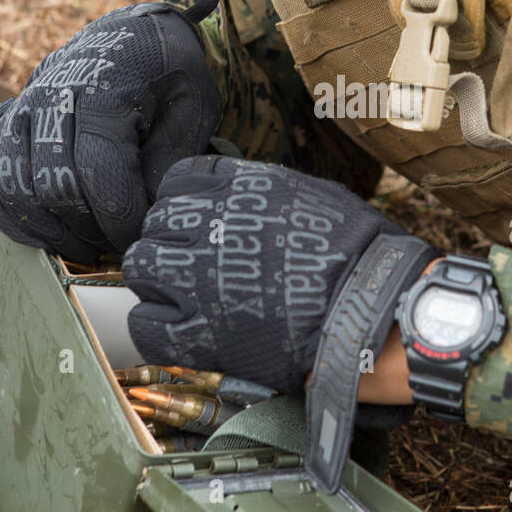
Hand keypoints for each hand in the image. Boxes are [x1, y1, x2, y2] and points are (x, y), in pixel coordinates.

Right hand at [0, 3, 221, 260]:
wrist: (134, 32)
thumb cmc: (169, 72)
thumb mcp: (193, 107)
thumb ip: (170, 160)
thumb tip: (147, 213)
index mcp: (105, 94)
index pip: (99, 174)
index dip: (118, 220)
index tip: (137, 238)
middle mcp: (53, 99)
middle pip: (52, 185)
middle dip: (86, 229)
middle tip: (112, 244)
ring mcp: (23, 108)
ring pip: (10, 183)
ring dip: (44, 227)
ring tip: (80, 243)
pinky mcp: (6, 118)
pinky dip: (3, 209)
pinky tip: (40, 228)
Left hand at [122, 156, 417, 398]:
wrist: (370, 310)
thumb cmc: (358, 252)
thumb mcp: (311, 195)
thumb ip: (264, 192)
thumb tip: (241, 191)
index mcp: (241, 189)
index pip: (180, 179)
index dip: (185, 203)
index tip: (197, 222)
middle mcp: (211, 226)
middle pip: (157, 221)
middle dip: (169, 239)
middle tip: (191, 261)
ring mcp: (199, 280)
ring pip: (140, 265)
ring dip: (156, 277)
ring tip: (181, 293)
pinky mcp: (199, 331)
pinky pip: (146, 323)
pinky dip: (156, 325)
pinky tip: (178, 328)